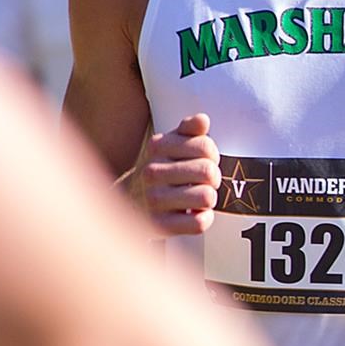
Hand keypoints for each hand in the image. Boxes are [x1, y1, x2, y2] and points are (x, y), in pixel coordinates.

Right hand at [142, 113, 219, 235]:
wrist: (132, 201)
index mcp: (159, 147)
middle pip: (209, 171)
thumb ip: (189, 130)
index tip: (201, 160)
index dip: (211, 155)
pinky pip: (199, 223)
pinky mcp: (159, 225)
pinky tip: (192, 214)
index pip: (206, 146)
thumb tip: (203, 120)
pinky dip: (203, 219)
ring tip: (195, 197)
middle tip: (201, 182)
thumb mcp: (173, 145)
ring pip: (206, 197)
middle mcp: (152, 172)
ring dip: (208, 199)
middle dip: (212, 178)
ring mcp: (154, 199)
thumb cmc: (164, 170)